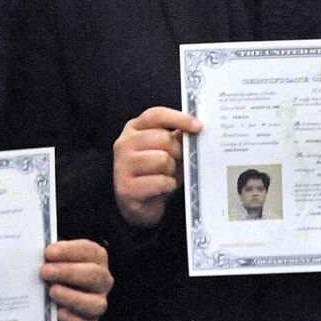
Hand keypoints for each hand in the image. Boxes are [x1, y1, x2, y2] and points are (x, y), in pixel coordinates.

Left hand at [41, 239, 112, 320]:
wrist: (52, 307)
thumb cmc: (54, 277)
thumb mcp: (53, 263)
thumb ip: (48, 258)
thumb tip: (31, 256)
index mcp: (96, 259)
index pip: (89, 251)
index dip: (69, 251)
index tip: (48, 252)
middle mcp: (102, 281)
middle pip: (94, 275)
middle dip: (69, 272)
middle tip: (45, 271)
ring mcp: (98, 304)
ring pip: (95, 303)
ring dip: (72, 297)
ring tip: (52, 292)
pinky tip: (59, 314)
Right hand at [113, 106, 200, 228]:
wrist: (139, 205)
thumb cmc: (155, 173)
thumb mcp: (167, 150)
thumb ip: (177, 137)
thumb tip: (196, 127)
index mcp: (133, 129)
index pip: (156, 115)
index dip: (179, 118)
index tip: (198, 127)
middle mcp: (124, 144)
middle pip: (162, 138)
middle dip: (177, 152)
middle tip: (176, 162)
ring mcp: (122, 166)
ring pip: (162, 159)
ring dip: (171, 171)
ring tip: (165, 176)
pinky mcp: (126, 188)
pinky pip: (160, 182)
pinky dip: (167, 186)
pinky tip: (161, 188)